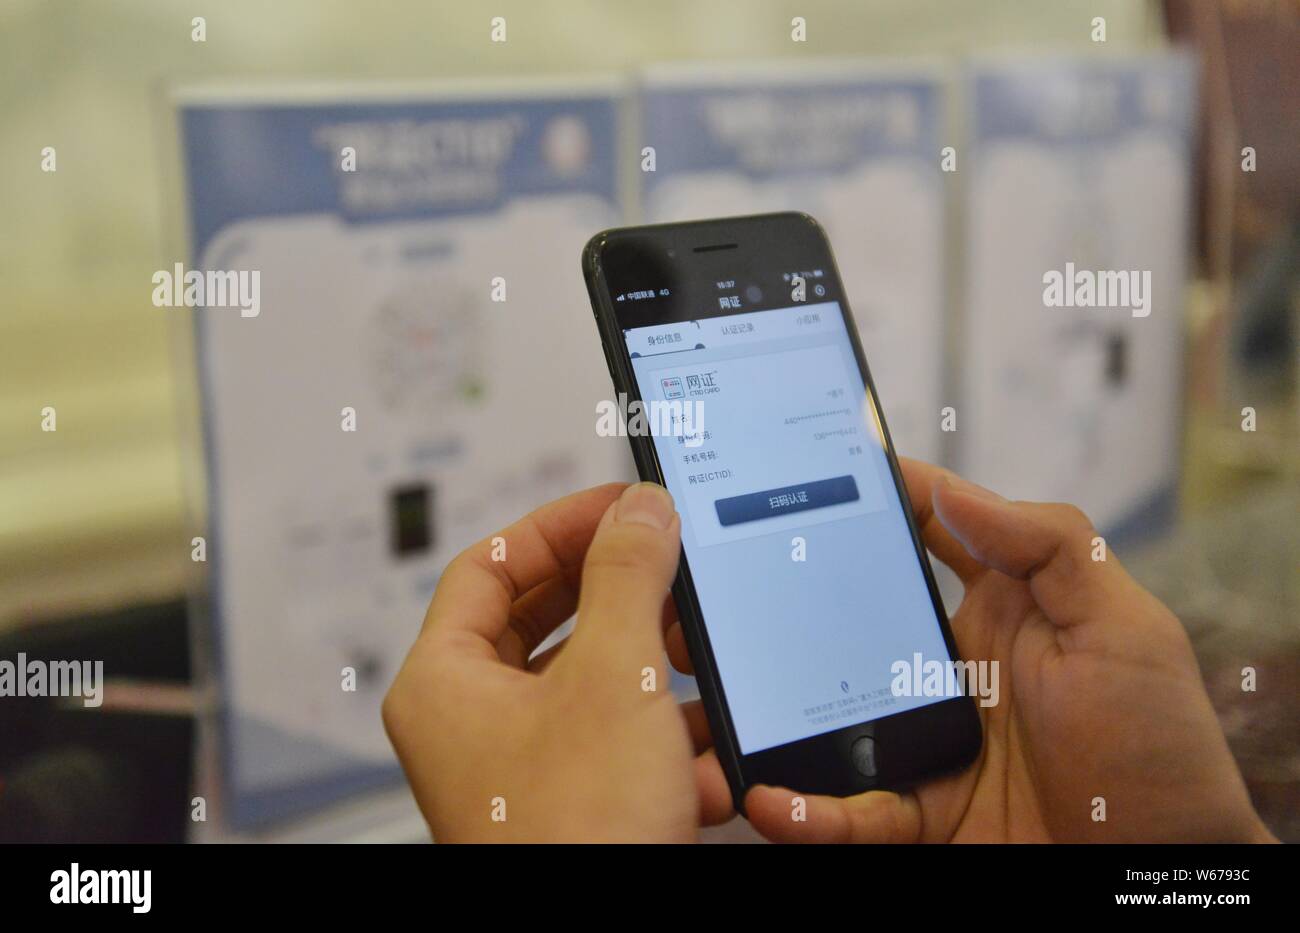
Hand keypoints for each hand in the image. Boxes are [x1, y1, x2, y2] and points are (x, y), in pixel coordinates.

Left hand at [383, 482, 732, 841]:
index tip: (622, 507)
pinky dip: (665, 740)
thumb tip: (639, 508)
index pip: (491, 565)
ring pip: (592, 685)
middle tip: (670, 564)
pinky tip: (707, 756)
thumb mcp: (615, 676)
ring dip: (655, 672)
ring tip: (699, 662)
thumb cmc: (575, 837)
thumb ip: (628, 576)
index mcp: (446, 683)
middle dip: (620, 598)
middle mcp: (472, 725)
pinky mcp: (572, 807)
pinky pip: (617, 745)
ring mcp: (520, 771)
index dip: (559, 526)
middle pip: (545, 623)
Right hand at [735, 458, 1274, 842]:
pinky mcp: (919, 813)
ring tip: (718, 697)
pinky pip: (850, 810)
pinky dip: (806, 810)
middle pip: (852, 621)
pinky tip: (771, 799)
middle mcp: (953, 668)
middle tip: (722, 588)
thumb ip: (1048, 546)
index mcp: (1001, 611)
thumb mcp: (1123, 627)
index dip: (872, 499)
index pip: (923, 536)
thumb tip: (953, 487)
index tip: (811, 469)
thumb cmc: (1161, 748)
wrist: (1168, 871)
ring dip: (772, 708)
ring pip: (829, 713)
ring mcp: (929, 739)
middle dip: (785, 604)